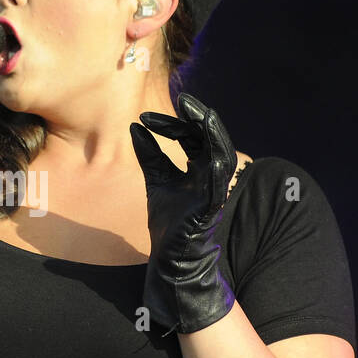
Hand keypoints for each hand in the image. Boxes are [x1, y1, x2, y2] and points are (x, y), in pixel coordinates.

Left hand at [129, 93, 237, 336]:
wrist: (171, 259)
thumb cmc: (167, 223)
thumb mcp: (155, 181)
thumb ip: (149, 156)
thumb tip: (135, 127)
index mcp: (197, 168)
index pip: (190, 136)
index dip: (170, 123)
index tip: (145, 116)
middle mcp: (210, 173)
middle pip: (207, 137)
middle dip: (197, 116)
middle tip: (182, 99)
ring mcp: (214, 187)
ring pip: (222, 150)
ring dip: (211, 129)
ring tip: (197, 111)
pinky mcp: (213, 203)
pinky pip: (220, 177)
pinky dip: (216, 158)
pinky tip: (207, 142)